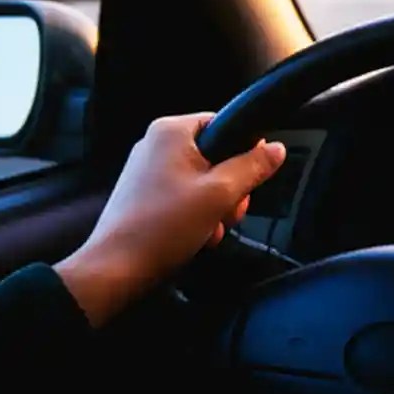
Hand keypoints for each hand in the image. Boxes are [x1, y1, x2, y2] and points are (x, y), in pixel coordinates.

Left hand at [55, 113, 285, 326]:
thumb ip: (252, 167)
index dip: (244, 151)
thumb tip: (277, 148)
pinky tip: (196, 237)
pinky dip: (196, 216)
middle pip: (216, 156)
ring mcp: (147, 171)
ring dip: (215, 208)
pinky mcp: (144, 196)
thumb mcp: (219, 194)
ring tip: (208, 230)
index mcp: (171, 131)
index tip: (249, 180)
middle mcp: (156, 144)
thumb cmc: (165, 225)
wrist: (116, 269)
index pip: (224, 124)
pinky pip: (184, 196)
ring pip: (203, 181)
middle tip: (227, 212)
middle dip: (230, 189)